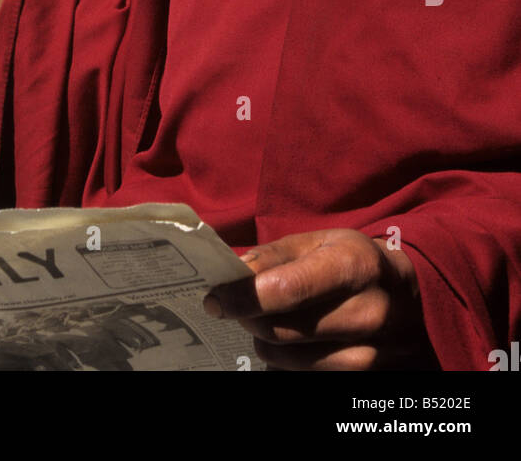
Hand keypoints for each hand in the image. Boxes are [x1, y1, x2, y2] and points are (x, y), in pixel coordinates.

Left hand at [204, 228, 436, 370]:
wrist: (410, 298)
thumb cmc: (354, 262)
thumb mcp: (320, 242)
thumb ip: (273, 256)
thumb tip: (231, 274)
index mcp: (355, 267)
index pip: (287, 290)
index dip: (243, 296)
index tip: (215, 298)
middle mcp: (368, 314)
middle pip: (281, 329)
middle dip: (250, 316)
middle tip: (243, 304)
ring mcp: (371, 356)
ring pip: (286, 359)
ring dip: (267, 340)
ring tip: (276, 320)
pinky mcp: (365, 381)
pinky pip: (301, 377)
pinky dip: (287, 361)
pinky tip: (296, 341)